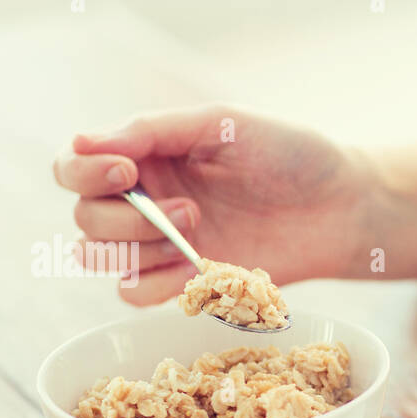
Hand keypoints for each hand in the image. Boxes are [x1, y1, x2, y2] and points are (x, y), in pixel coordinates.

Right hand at [52, 104, 384, 304]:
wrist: (343, 208)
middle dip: (123, 217)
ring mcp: (162, 244)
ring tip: (199, 230)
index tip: (127, 170)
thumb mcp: (222, 124)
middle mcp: (144, 199)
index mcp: (145, 153)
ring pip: (98, 257)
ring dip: (138, 247)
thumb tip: (80, 142)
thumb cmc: (290, 155)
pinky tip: (199, 267)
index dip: (84, 171)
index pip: (73, 165)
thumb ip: (152, 129)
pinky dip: (155, 283)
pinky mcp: (186, 281)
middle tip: (189, 208)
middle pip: (83, 217)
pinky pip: (134, 294)